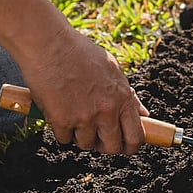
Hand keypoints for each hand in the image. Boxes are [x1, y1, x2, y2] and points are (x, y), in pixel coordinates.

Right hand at [19, 27, 149, 154]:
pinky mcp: (61, 120)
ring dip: (81, 136)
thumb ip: (128, 95)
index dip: (131, 146)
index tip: (125, 146)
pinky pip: (65, 139)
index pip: (136, 136)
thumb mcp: (113, 69)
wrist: (49, 44)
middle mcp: (107, 110)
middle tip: (98, 136)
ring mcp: (84, 117)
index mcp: (123, 97)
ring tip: (75, 116)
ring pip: (86, 145)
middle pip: (112, 147)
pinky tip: (60, 112)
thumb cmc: (80, 53)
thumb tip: (143, 115)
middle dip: (105, 146)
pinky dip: (62, 131)